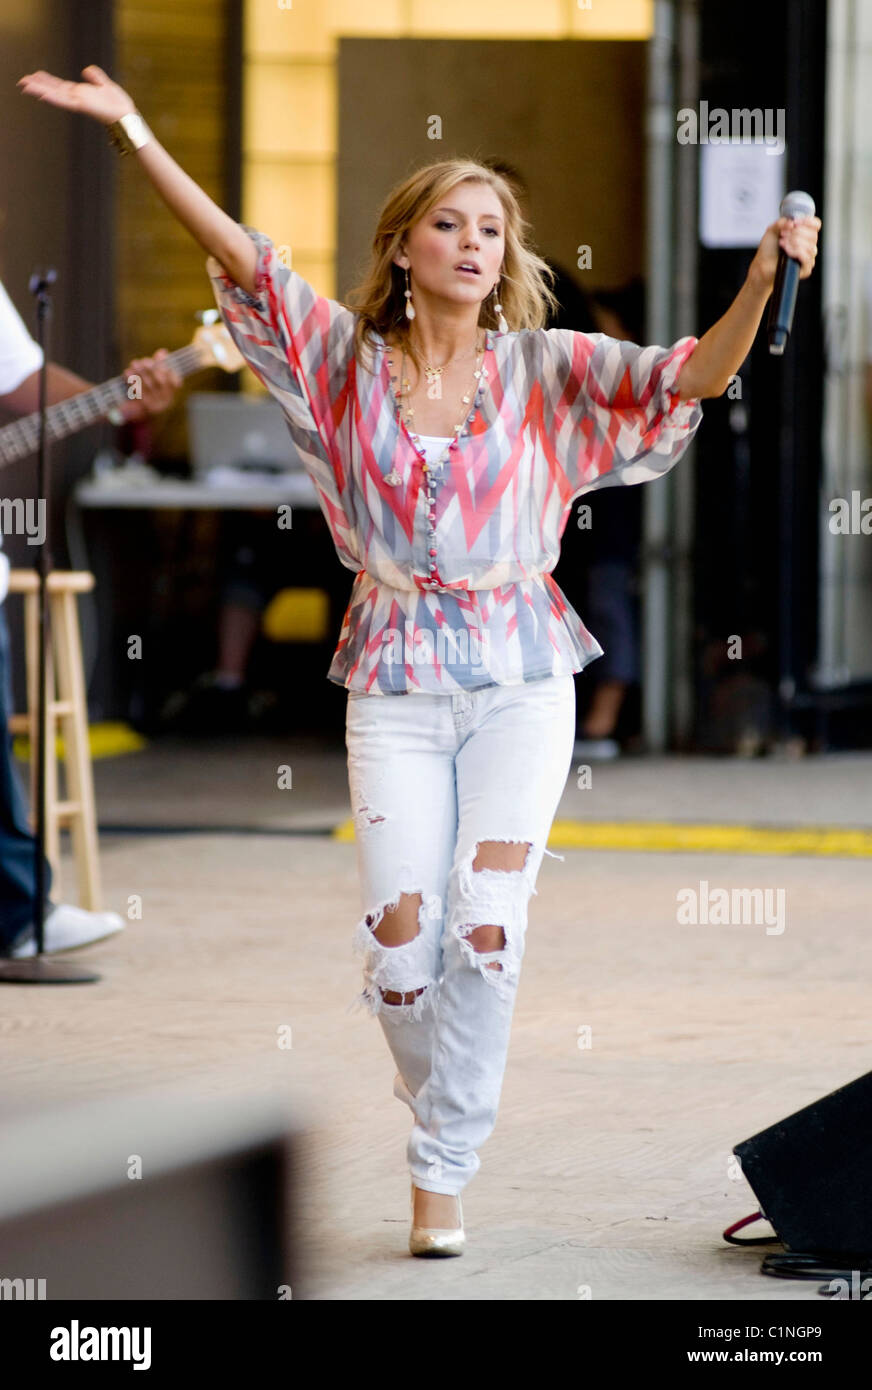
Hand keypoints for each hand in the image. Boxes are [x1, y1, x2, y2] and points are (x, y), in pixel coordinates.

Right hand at [17, 65, 135, 126]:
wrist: (127, 117)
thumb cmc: (119, 105)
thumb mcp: (106, 85)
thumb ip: (96, 77)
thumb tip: (86, 69)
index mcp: (81, 93)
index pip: (60, 86)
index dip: (47, 80)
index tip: (34, 75)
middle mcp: (77, 98)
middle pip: (54, 90)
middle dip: (38, 85)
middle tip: (22, 81)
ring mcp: (79, 103)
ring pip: (55, 95)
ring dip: (40, 90)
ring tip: (26, 86)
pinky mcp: (83, 106)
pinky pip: (65, 101)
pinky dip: (54, 98)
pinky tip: (43, 94)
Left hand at [120, 350, 181, 422]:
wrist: (138, 413)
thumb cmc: (149, 390)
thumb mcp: (156, 377)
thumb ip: (160, 365)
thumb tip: (163, 352)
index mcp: (173, 393)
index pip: (175, 380)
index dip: (167, 367)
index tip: (158, 357)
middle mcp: (167, 401)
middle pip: (161, 382)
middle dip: (151, 369)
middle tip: (144, 360)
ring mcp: (156, 405)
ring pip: (149, 386)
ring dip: (140, 373)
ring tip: (134, 363)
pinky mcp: (144, 408)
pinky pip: (139, 392)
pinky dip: (132, 381)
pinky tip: (127, 372)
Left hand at [747, 214, 820, 293]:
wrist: (762, 264)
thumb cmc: (768, 248)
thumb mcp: (772, 230)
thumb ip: (781, 223)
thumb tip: (792, 222)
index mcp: (804, 234)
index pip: (816, 225)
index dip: (808, 221)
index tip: (795, 222)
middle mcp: (809, 245)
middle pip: (813, 235)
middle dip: (797, 233)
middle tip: (783, 235)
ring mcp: (808, 257)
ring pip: (810, 247)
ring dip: (795, 242)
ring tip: (782, 243)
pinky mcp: (805, 269)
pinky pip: (807, 258)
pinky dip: (796, 252)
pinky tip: (787, 252)